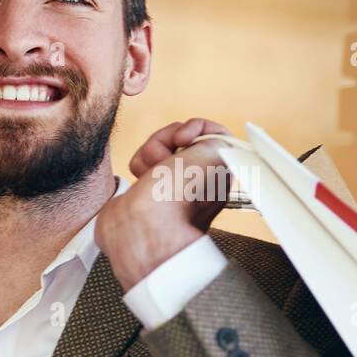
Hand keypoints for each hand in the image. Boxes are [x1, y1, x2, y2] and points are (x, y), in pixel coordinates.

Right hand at [96, 117, 231, 292]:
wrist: (138, 228)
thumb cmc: (173, 200)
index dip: (194, 129)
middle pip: (181, 135)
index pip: (211, 132)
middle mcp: (197, 176)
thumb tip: (203, 135)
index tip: (183, 139)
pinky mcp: (148, 186)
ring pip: (158, 146)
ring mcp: (171, 181)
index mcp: (218, 171)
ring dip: (150, 153)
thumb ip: (217, 137)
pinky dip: (139, 165)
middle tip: (166, 159)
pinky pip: (142, 162)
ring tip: (150, 173)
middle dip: (167, 141)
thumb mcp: (211, 155)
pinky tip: (141, 179)